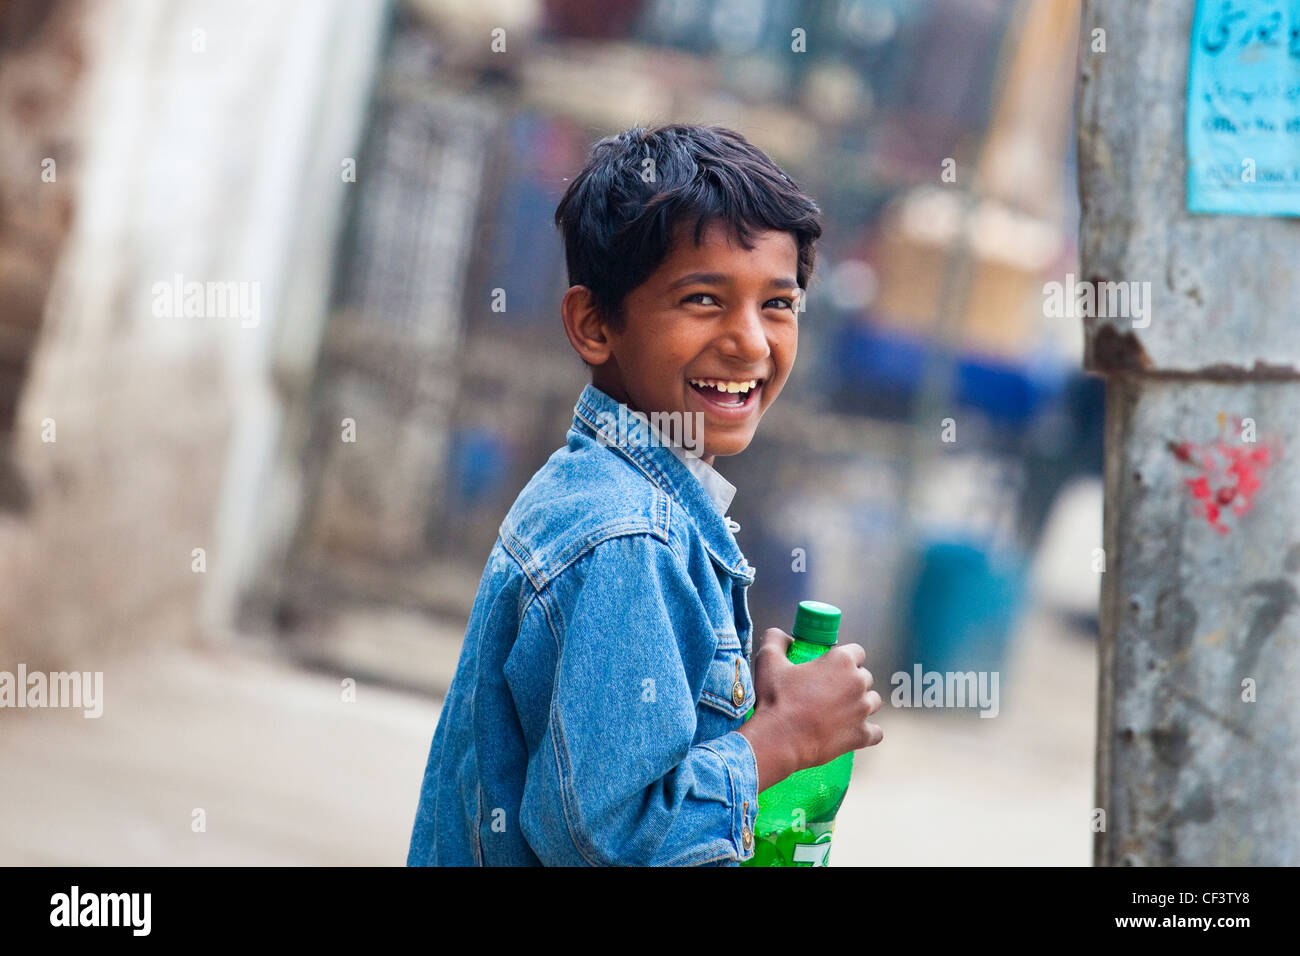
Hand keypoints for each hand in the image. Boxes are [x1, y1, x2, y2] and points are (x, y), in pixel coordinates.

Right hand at [747, 627, 882, 774]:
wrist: (778, 738)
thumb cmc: (776, 700)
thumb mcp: (768, 661)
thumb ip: (776, 639)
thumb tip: (782, 636)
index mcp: (840, 661)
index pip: (857, 652)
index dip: (846, 659)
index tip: (834, 667)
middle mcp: (857, 683)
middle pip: (865, 677)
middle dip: (851, 682)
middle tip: (831, 691)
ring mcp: (862, 710)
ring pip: (873, 702)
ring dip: (861, 704)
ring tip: (841, 711)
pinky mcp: (862, 734)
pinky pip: (876, 732)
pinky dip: (867, 732)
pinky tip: (853, 731)